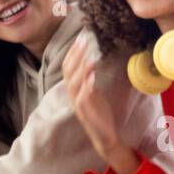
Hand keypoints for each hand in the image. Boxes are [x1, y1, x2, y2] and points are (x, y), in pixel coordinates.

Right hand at [64, 33, 135, 171]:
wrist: (104, 136)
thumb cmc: (99, 113)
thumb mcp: (94, 91)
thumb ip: (90, 77)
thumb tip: (92, 58)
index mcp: (74, 89)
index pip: (68, 66)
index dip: (73, 52)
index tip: (81, 37)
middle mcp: (72, 95)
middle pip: (68, 71)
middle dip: (76, 55)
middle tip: (85, 40)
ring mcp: (77, 104)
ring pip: (73, 82)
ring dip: (81, 68)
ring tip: (91, 56)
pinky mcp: (85, 112)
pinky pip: (82, 97)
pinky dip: (86, 86)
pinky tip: (92, 77)